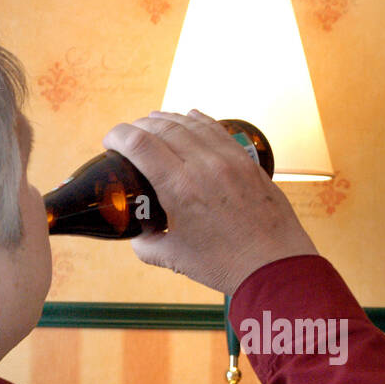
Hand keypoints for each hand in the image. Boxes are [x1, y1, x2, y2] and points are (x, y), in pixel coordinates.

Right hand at [101, 110, 317, 295]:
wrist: (274, 265)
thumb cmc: (225, 264)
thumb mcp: (174, 258)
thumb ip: (146, 244)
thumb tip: (136, 235)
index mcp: (180, 187)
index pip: (139, 143)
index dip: (118, 135)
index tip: (110, 141)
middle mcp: (204, 164)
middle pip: (163, 126)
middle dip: (139, 126)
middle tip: (129, 137)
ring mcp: (229, 159)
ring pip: (190, 123)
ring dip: (166, 119)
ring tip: (153, 124)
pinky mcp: (246, 161)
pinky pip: (217, 129)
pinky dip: (197, 120)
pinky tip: (189, 118)